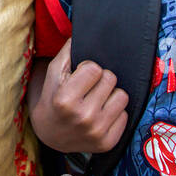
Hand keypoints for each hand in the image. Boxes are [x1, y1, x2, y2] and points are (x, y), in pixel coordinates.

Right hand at [28, 38, 128, 153]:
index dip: (87, 69)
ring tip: (96, 100)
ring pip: (122, 96)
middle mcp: (83, 117)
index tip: (79, 77)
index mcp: (66, 99)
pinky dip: (115, 113)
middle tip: (88, 89)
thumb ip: (68, 51)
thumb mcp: (53, 74)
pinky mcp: (108, 143)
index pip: (95, 68)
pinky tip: (100, 116)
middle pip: (110, 79)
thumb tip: (84, 32)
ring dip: (111, 95)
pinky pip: (125, 115)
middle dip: (100, 80)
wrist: (50, 135)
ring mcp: (97, 132)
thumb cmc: (53, 98)